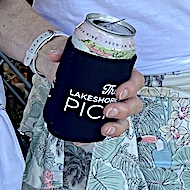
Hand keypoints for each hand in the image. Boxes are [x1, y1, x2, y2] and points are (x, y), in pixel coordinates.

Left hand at [0, 0, 143, 138]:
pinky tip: (88, 139)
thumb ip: (62, 51)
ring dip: (117, 126)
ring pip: (124, 118)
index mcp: (119, 72)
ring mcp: (112, 104)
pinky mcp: (100, 115)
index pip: (136, 79)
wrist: (61, 68)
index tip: (118, 92)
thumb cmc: (75, 58)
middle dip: (124, 110)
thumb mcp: (71, 50)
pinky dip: (98, 135)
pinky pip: (107, 127)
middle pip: (133, 103)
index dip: (131, 87)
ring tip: (104, 128)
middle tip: (108, 111)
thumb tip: (54, 56)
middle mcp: (119, 90)